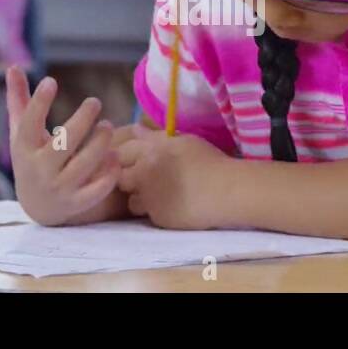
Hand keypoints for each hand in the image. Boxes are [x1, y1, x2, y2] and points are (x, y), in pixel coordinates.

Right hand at [6, 68, 119, 225]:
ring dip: (99, 143)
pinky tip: (114, 157)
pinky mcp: (77, 203)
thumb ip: (18, 100)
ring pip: (84, 164)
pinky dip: (109, 173)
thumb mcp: (21, 132)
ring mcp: (59, 188)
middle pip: (63, 143)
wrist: (38, 208)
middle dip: (81, 121)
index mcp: (24, 149)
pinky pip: (97, 190)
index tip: (51, 80)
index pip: (28, 124)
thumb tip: (13, 66)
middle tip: (95, 102)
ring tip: (107, 126)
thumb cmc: (31, 158)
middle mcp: (40, 170)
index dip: (38, 102)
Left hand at [116, 125, 231, 229]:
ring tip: (160, 197)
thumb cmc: (209, 161)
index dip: (125, 158)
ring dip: (141, 199)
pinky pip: (149, 215)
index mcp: (149, 151)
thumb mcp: (183, 141)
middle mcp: (143, 174)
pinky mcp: (158, 218)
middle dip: (129, 179)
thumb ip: (155, 136)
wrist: (226, 191)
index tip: (133, 162)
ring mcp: (149, 198)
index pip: (120, 154)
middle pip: (121, 179)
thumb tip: (135, 129)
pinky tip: (173, 207)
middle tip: (145, 180)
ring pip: (132, 202)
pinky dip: (157, 212)